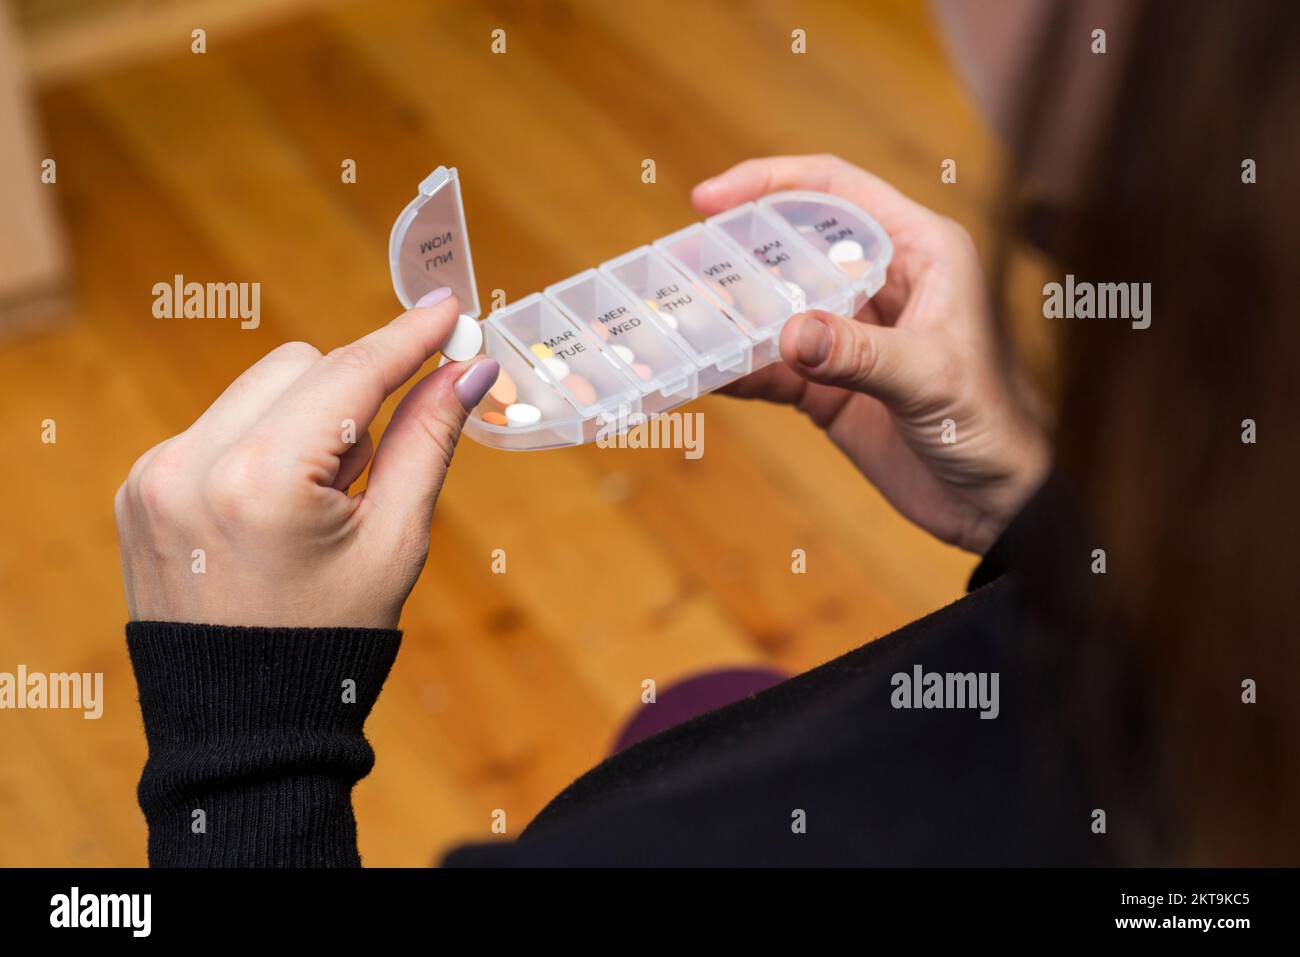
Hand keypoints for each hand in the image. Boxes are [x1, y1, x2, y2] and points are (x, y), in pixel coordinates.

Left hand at [114, 289, 499, 627]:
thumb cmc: (330, 638)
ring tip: (316, 508)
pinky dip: (263, 446)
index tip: (447, 309)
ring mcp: (154, 475)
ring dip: (306, 421)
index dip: (406, 340)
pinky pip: (220, 426)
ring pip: (259, 390)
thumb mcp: (395, 540)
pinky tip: (274, 515)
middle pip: (301, 366)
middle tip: (370, 475)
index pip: (347, 375)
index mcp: (259, 483)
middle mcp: (189, 465)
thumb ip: (430, 439)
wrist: (244, 725)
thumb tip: (469, 368)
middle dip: (352, 399)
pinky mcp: (140, 487)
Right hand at [693, 155, 1049, 553]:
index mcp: (919, 252)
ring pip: (774, 309)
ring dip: (727, 314)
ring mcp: (850, 337)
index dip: (769, 184)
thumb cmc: (995, 425)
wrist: (1001, 506)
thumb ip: (861, 354)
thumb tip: (788, 334)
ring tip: (675, 317)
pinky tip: (702, 373)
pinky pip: (773, 369)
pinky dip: (737, 371)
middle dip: (734, 252)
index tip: (708, 200)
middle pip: (792, 247)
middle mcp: (881, 284)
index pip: (835, 193)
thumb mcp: (932, 379)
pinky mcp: (831, 387)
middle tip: (678, 262)